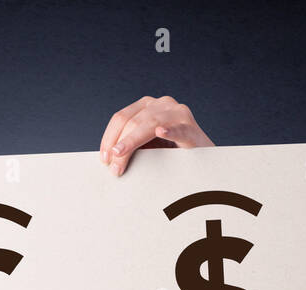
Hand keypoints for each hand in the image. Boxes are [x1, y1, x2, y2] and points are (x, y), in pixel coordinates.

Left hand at [99, 95, 215, 175]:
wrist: (202, 160)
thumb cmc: (171, 152)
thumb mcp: (147, 145)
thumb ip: (130, 144)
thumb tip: (107, 157)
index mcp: (148, 106)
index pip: (121, 117)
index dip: (109, 137)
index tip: (104, 158)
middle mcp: (162, 104)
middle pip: (133, 121)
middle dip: (119, 146)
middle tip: (113, 168)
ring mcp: (178, 113)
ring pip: (149, 124)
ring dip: (132, 143)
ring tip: (121, 159)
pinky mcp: (191, 128)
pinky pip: (179, 129)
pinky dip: (170, 130)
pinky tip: (161, 132)